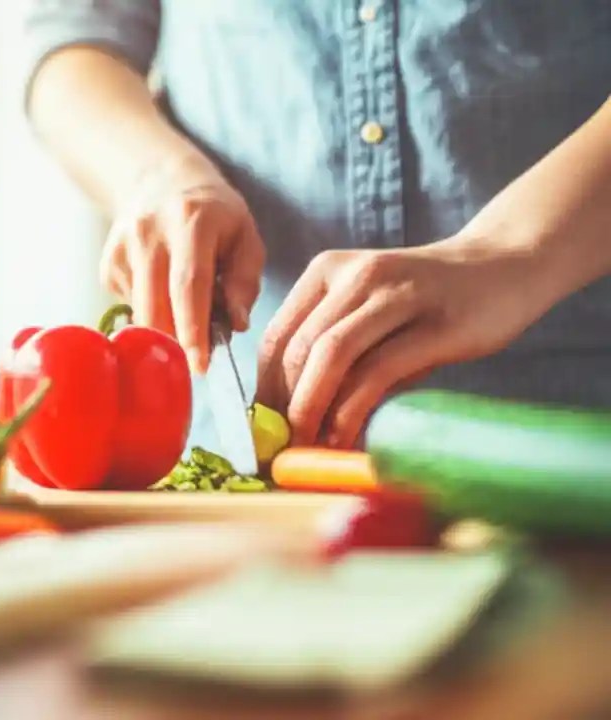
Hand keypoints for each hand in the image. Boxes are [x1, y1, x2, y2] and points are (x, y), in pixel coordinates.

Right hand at [100, 167, 264, 372]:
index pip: (188, 284)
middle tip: (197, 361)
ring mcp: (121, 248)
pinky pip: (131, 307)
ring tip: (187, 319)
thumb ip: (245, 279)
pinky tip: (163, 291)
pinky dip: (152, 312)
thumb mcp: (244, 234)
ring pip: (140, 314)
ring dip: (165, 331)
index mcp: (190, 221)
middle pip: (156, 306)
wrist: (158, 181)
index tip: (200, 366)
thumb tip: (235, 324)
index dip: (193, 329)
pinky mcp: (108, 264)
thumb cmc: (212, 214)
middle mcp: (148, 232)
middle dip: (176, 343)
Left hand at [257, 236, 556, 448]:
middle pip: (298, 348)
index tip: (258, 431)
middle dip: (280, 407)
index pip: (277, 336)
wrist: (502, 266)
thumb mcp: (367, 313)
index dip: (260, 390)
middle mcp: (356, 276)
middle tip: (277, 449)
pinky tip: (344, 438)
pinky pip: (378, 371)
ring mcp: (396, 295)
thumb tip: (289, 418)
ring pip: (331, 356)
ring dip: (310, 410)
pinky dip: (352, 411)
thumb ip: (331, 354)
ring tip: (305, 448)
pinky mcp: (436, 323)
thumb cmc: (424, 303)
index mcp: (326, 271)